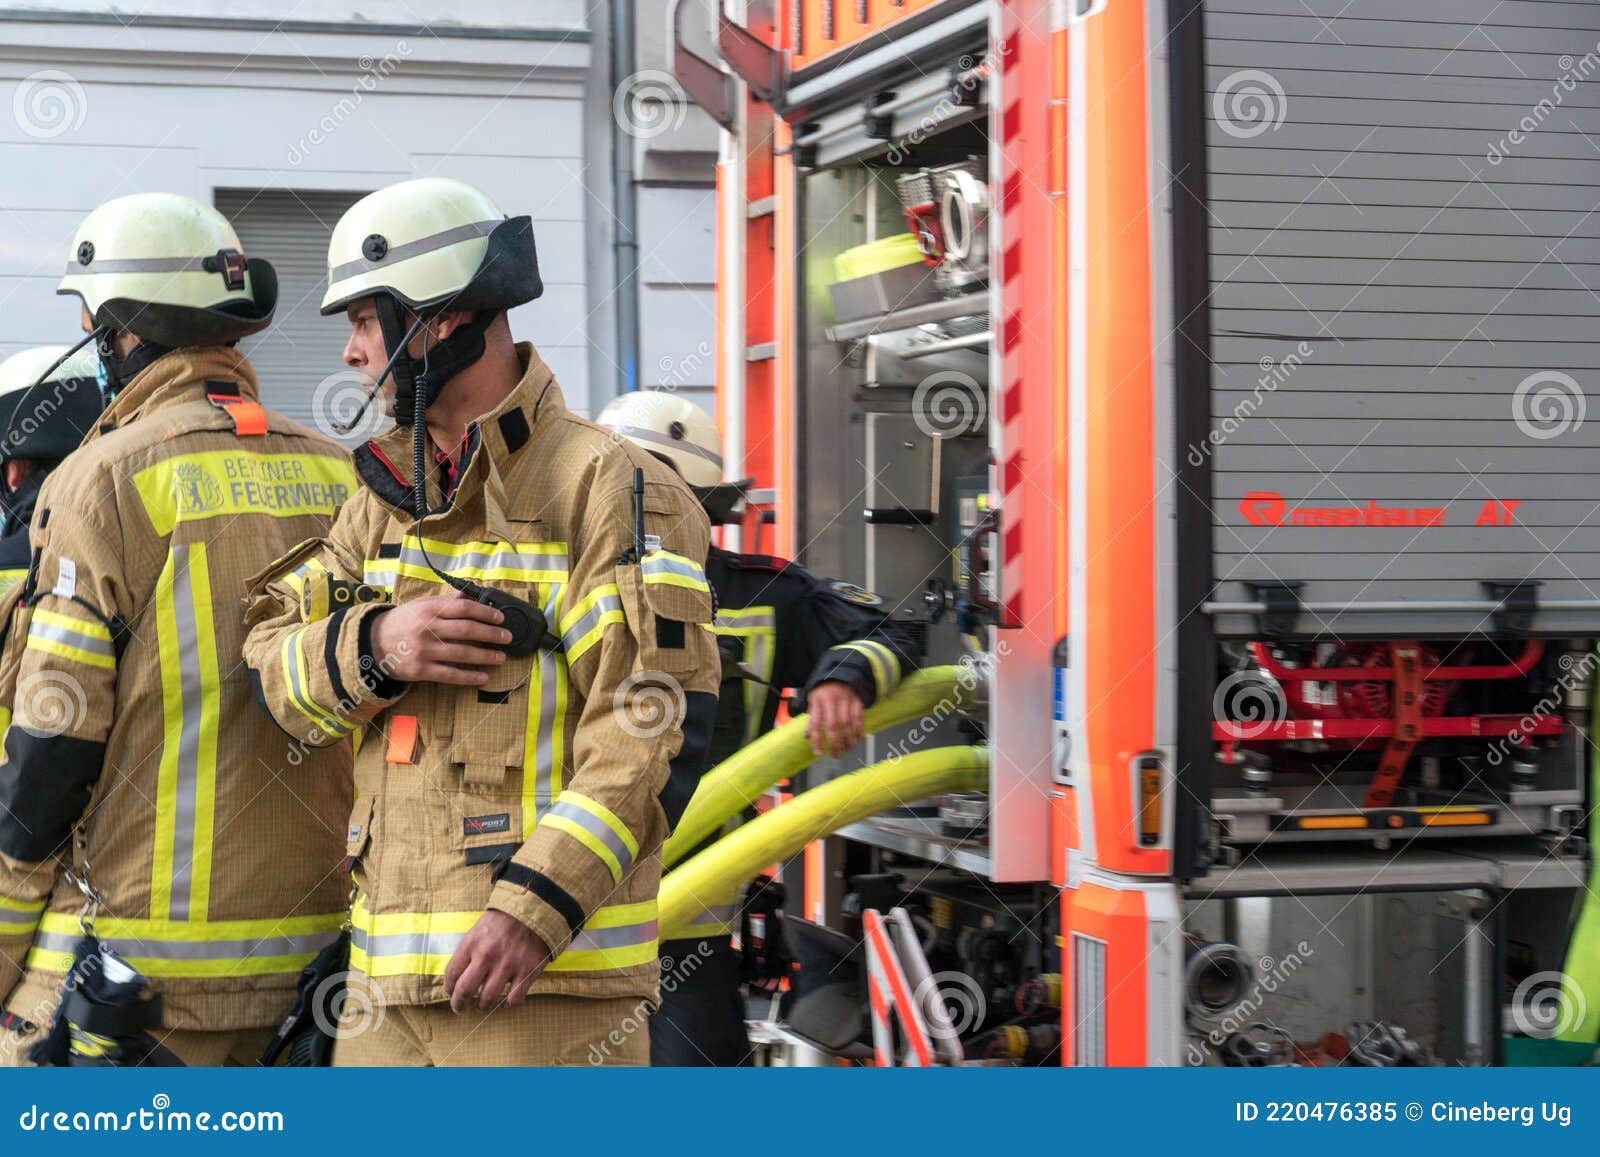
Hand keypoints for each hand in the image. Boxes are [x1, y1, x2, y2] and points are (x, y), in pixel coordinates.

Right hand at [368, 590, 511, 685]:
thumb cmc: (403, 622)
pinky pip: (449, 674)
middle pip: (466, 630)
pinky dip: (468, 676)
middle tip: (507, 638)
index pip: (463, 608)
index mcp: (429, 609)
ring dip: (485, 656)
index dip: (485, 613)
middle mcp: (427, 629)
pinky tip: (483, 677)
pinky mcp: (420, 670)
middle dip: (491, 634)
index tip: (500, 618)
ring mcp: (424, 650)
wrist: (372, 643)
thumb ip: (445, 602)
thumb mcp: (420, 606)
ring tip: (500, 657)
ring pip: (461, 653)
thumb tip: (469, 594)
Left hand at [442, 909, 551, 1011]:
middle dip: (459, 1004)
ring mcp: (508, 965)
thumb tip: (458, 976)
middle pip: (465, 991)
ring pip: (487, 999)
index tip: (451, 992)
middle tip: (460, 1008)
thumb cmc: (504, 920)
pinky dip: (508, 1003)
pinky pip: (514, 998)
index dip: (448, 988)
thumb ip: (468, 951)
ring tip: (483, 1005)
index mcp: (472, 943)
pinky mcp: (527, 971)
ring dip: (482, 1006)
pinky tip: (506, 1000)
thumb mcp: (479, 928)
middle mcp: (487, 956)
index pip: (452, 974)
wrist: (535, 909)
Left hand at [805, 680, 864, 756]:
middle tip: (836, 755)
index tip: (818, 753)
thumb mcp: (813, 700)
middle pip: (832, 726)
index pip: (815, 724)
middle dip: (834, 743)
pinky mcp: (856, 700)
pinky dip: (858, 730)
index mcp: (817, 701)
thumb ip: (812, 718)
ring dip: (847, 740)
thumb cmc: (824, 691)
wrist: (840, 672)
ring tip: (847, 750)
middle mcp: (831, 701)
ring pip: (846, 724)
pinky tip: (857, 739)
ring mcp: (845, 700)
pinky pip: (858, 718)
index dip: (816, 740)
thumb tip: (808, 737)